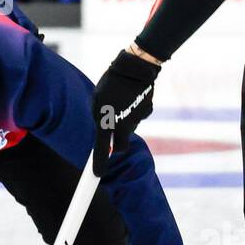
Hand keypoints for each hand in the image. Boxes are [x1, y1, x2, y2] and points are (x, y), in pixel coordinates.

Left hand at [91, 48, 161, 175]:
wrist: (134, 69)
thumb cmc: (110, 83)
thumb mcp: (97, 100)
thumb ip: (99, 118)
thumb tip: (103, 131)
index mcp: (106, 122)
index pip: (102, 149)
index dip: (99, 163)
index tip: (97, 175)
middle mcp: (123, 125)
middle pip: (122, 145)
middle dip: (118, 143)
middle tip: (114, 131)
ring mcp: (137, 119)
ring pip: (130, 128)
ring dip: (125, 121)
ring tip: (120, 101)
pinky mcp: (147, 111)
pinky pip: (138, 116)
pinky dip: (134, 111)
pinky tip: (132, 97)